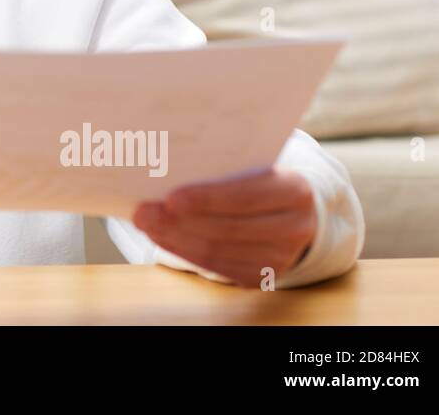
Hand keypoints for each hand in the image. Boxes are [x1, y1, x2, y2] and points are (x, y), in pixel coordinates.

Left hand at [131, 166, 317, 287]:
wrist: (291, 210)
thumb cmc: (259, 177)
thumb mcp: (253, 164)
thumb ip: (222, 165)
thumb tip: (166, 167)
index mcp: (295, 190)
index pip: (245, 197)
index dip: (207, 199)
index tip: (170, 198)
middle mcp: (295, 227)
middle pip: (227, 228)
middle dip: (179, 221)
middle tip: (143, 212)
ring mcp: (281, 257)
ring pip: (218, 250)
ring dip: (174, 238)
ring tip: (145, 223)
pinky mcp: (261, 275)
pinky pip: (215, 266)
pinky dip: (183, 250)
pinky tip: (161, 236)